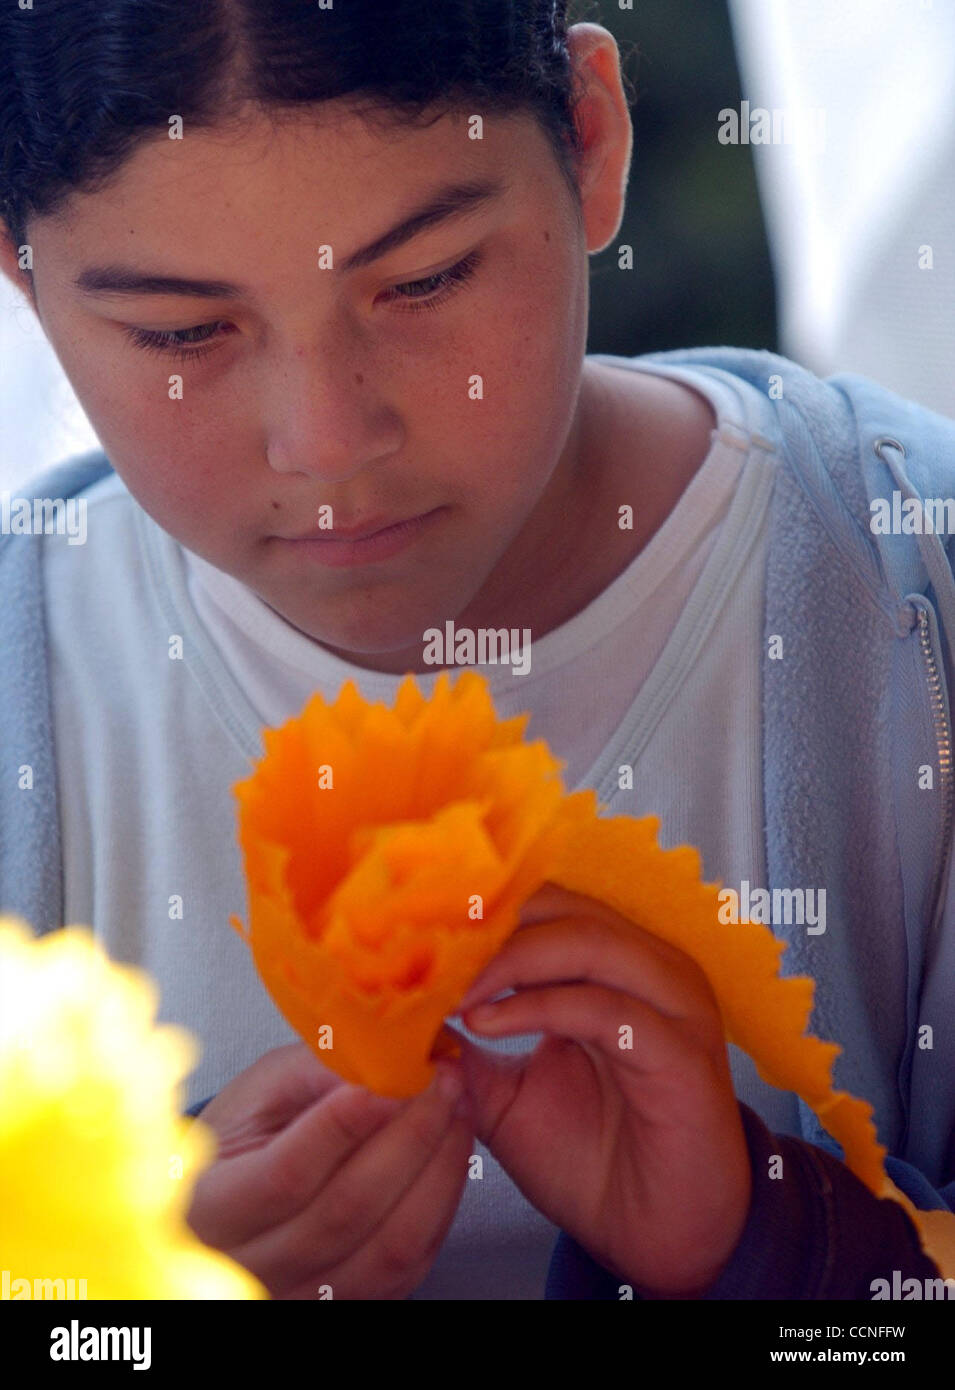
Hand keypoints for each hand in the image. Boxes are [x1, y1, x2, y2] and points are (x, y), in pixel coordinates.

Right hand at [186, 1041, 471, 1298]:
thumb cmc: (245, 1134)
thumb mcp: (262, 1088)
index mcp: (210, 1207)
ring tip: (458, 1105)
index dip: (343, 1126)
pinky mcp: (353, 1298)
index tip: (392, 1077)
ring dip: (439, 1166)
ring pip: (390, 1244)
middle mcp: (253, 1265)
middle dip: (410, 1134)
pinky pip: (413, 1259)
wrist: (235, 1191)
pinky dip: (444, 1198)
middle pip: (347, 1210)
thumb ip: (316, 1071)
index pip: (284, 1175)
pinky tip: (452, 1148)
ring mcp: (306, 1292)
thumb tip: (383, 1056)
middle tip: (444, 1077)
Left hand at [451, 883, 752, 1296]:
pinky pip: (603, 1008)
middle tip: (431, 955)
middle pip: (564, 907)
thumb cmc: (593, 1163)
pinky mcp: (681, 1053)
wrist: (655, 1240)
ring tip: (454, 992)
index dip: (480, 912)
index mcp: (612, 968)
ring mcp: (672, 1006)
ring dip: (509, 959)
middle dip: (491, 926)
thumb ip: (465, 1052)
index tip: (417, 934)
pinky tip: (488, 1024)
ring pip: (587, 941)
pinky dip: (539, 1007)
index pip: (544, 906)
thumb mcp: (506, 1098)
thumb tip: (402, 1015)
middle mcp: (648, 971)